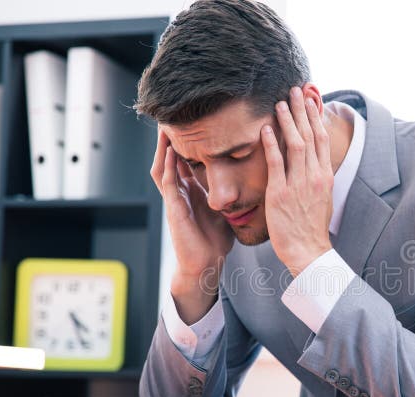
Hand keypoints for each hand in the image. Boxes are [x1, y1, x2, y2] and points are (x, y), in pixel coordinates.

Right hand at [150, 129, 234, 321]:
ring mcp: (174, 199)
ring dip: (163, 147)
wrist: (205, 264)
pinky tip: (171, 151)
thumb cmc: (214, 240)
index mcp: (192, 190)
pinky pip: (167, 183)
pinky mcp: (173, 209)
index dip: (188, 140)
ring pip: (163, 166)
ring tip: (166, 126)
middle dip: (170, 138)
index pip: (187, 159)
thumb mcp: (224, 209)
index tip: (196, 120)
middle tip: (173, 116)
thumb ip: (230, 193)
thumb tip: (251, 179)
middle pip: (170, 158)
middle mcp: (180, 191)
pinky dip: (168, 166)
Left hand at [261, 86, 333, 276]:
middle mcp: (314, 176)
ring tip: (280, 102)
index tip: (309, 100)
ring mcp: (298, 184)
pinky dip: (272, 144)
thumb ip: (316, 178)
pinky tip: (267, 129)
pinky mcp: (281, 193)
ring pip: (296, 144)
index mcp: (324, 176)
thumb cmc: (311, 228)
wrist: (308, 250)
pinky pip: (277, 164)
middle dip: (302, 110)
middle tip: (295, 90)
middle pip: (310, 135)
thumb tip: (313, 162)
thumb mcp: (322, 199)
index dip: (315, 117)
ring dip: (288, 121)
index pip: (321, 139)